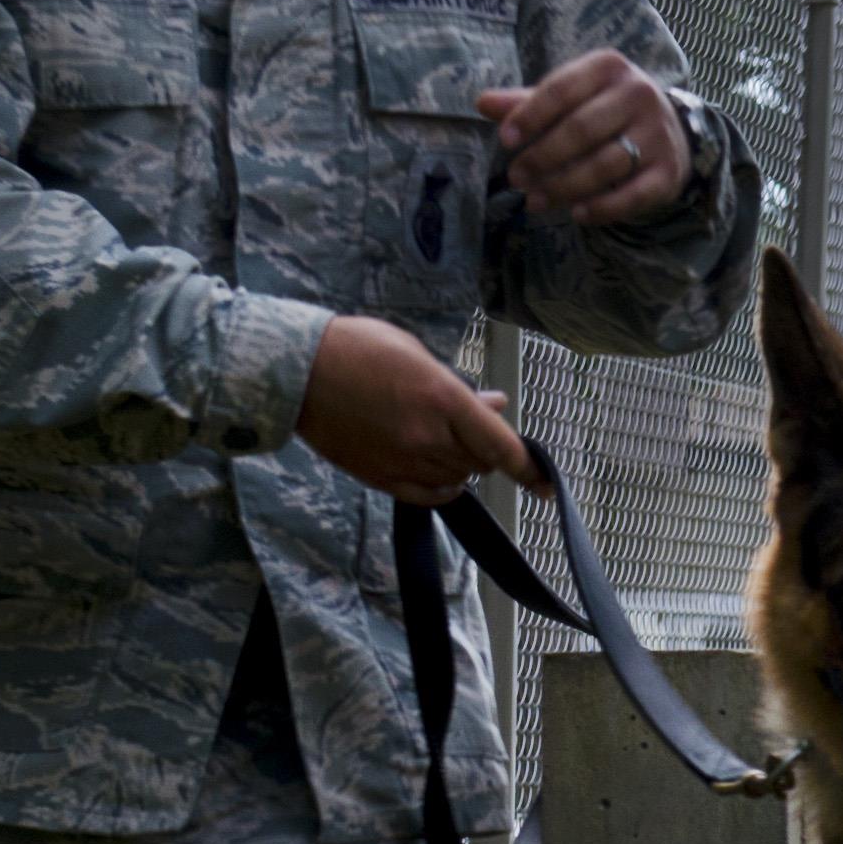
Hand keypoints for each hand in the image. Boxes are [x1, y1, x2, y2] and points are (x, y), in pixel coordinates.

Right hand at [295, 312, 528, 506]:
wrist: (296, 372)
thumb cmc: (357, 349)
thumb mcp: (417, 355)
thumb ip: (459, 387)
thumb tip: (495, 405)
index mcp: (443, 399)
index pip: (501, 446)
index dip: (529, 469)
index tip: (547, 484)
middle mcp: (428, 437)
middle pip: (480, 463)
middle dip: (486, 450)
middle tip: (473, 429)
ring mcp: (402, 461)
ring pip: (456, 479)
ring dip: (463, 465)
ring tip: (444, 438)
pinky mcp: (378, 477)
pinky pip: (426, 495)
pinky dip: (441, 486)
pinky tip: (438, 470)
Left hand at [479, 48, 686, 223]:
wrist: (670, 133)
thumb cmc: (605, 111)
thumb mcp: (571, 97)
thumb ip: (529, 102)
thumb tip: (482, 103)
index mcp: (608, 67)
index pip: (562, 90)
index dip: (531, 116)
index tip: (505, 140)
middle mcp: (639, 94)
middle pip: (581, 129)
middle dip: (543, 157)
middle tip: (516, 178)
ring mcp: (658, 134)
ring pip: (605, 166)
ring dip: (564, 187)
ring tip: (534, 201)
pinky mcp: (669, 172)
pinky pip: (633, 196)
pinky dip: (602, 208)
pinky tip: (577, 214)